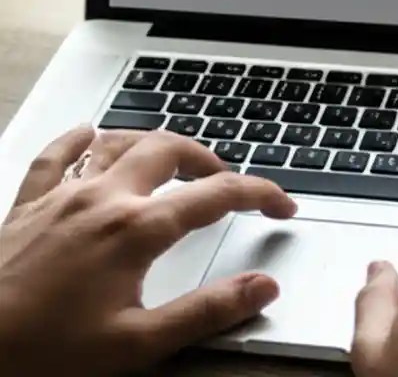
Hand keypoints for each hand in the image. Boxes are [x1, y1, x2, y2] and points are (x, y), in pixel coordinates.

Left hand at [0, 127, 296, 376]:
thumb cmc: (42, 351)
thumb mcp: (139, 343)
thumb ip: (208, 312)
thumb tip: (262, 288)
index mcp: (136, 230)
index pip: (217, 195)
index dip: (261, 194)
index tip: (281, 204)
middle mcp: (102, 200)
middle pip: (169, 151)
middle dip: (208, 159)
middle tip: (227, 180)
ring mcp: (61, 198)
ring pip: (118, 143)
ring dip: (154, 144)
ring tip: (175, 159)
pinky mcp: (27, 207)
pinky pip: (55, 157)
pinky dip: (78, 141)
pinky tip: (89, 135)